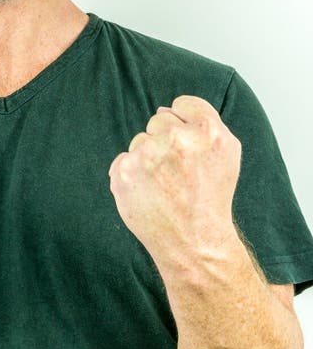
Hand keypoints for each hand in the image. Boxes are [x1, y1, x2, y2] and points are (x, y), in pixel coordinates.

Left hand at [108, 96, 241, 266]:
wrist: (196, 243)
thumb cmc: (211, 198)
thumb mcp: (225, 153)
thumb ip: (202, 121)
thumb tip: (163, 110)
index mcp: (208, 131)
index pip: (182, 104)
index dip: (184, 125)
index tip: (188, 149)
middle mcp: (178, 139)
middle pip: (158, 121)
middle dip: (165, 143)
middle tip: (178, 174)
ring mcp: (149, 155)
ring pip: (140, 141)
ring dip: (148, 160)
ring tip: (165, 187)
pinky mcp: (125, 172)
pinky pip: (122, 161)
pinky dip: (131, 176)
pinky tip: (148, 194)